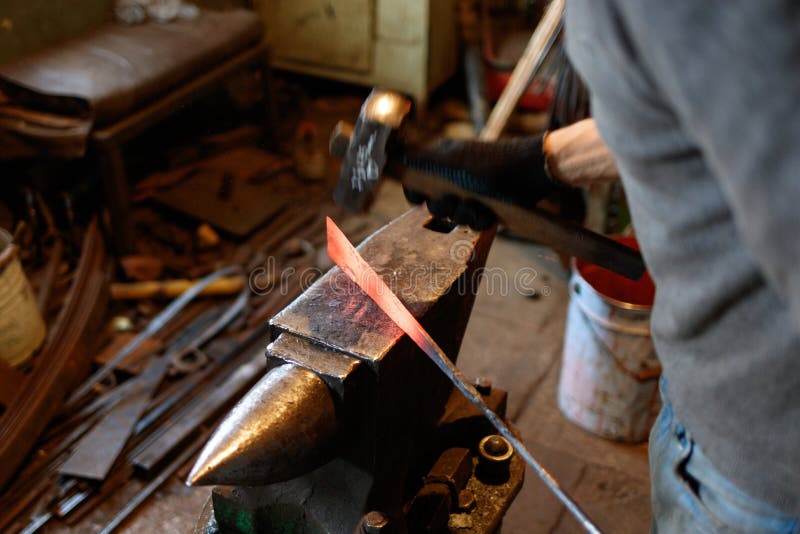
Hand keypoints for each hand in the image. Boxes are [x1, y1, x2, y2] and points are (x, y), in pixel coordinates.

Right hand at [402, 133, 561, 228]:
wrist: (531, 173)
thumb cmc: (490, 163)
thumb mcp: (450, 161)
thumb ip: (420, 161)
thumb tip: (391, 158)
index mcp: (442, 162)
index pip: (416, 182)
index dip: (415, 193)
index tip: (420, 199)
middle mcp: (454, 178)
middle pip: (434, 205)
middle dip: (446, 207)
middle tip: (458, 199)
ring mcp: (472, 194)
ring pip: (455, 217)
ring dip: (465, 214)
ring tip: (479, 205)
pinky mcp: (487, 208)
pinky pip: (474, 224)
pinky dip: (481, 220)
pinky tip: (490, 213)